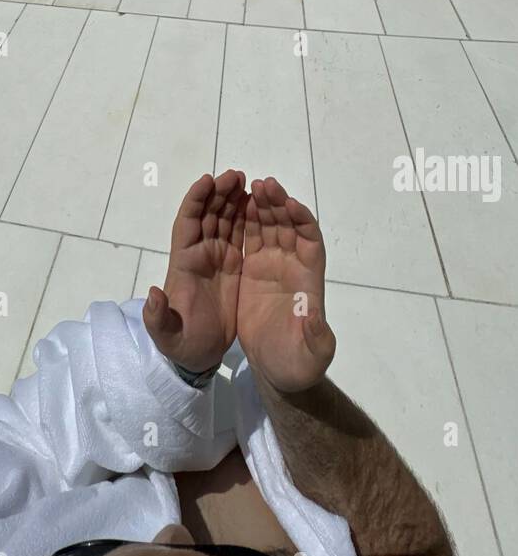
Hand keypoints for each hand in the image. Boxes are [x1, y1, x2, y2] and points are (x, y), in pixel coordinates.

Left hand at [143, 171, 245, 373]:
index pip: (187, 223)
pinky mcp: (234, 267)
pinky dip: (247, 217)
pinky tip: (258, 204)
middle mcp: (199, 254)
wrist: (199, 356)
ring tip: (249, 181)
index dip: (195, 201)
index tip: (208, 180)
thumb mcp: (166, 335)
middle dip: (219, 192)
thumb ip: (158, 317)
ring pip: (224, 220)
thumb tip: (152, 294)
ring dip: (233, 199)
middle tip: (237, 174)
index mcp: (183, 263)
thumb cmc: (181, 345)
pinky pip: (239, 235)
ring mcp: (217, 258)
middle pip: (208, 214)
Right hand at [237, 178, 335, 393]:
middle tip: (264, 184)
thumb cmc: (299, 364)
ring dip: (263, 206)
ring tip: (250, 185)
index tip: (290, 204)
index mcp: (309, 280)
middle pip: (289, 226)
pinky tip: (238, 205)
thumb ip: (316, 336)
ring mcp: (273, 267)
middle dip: (279, 204)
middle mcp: (293, 267)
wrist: (278, 371)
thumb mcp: (312, 354)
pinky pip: (252, 239)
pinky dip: (247, 220)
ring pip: (271, 227)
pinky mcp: (253, 272)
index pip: (311, 241)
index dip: (303, 221)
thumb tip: (316, 316)